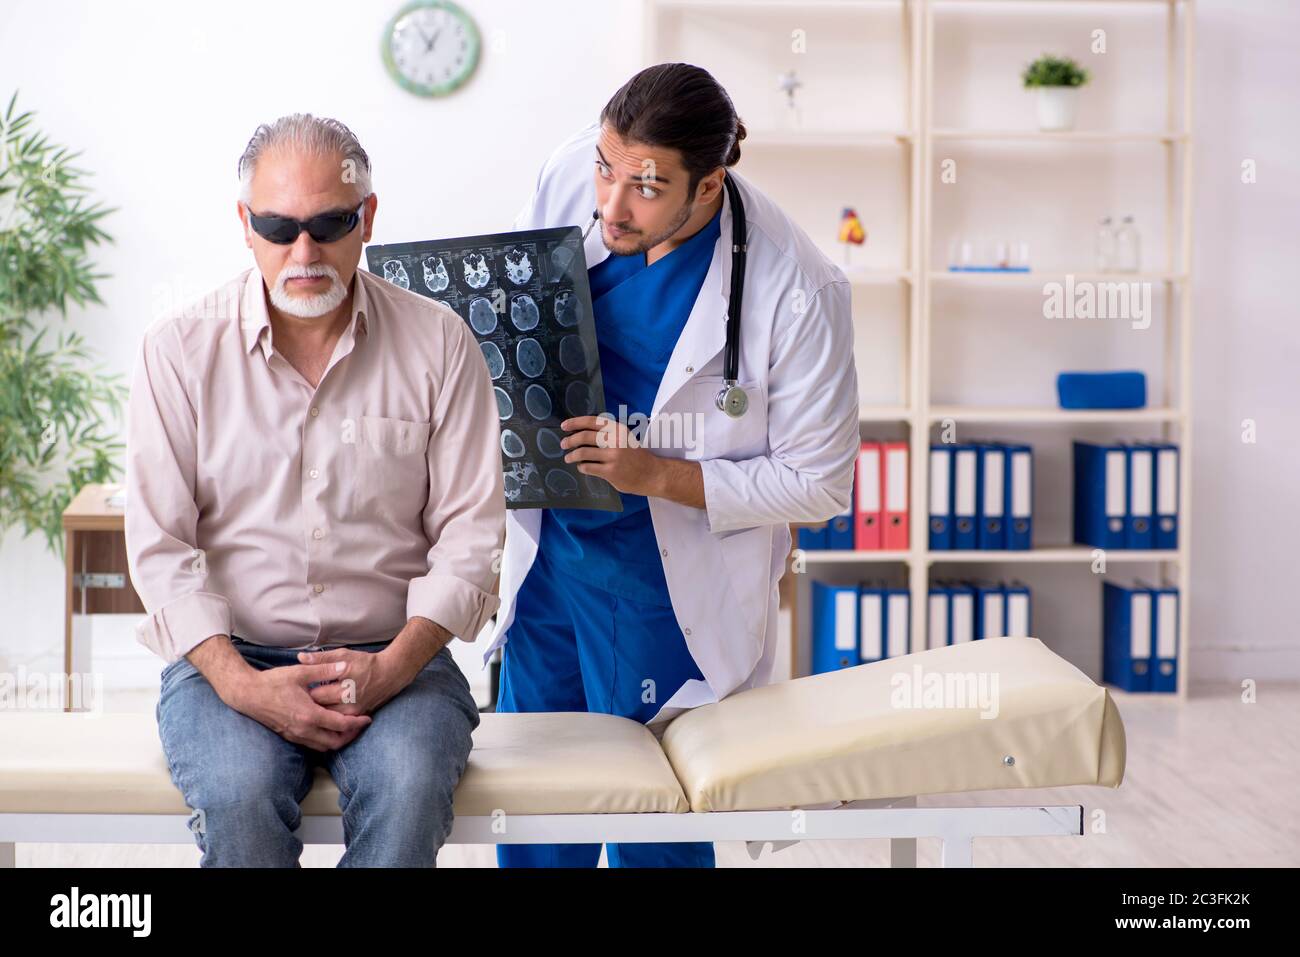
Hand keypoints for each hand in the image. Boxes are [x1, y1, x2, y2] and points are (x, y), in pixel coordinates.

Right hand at [229, 661, 372, 751]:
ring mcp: (295, 735)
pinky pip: (312, 744)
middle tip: (360, 726)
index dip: (357, 724)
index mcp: (309, 715)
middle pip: (335, 742)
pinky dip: (324, 740)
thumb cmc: (273, 682)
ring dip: (337, 740)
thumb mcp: (300, 672)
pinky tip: (328, 729)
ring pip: (323, 747)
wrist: (247, 694)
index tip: (367, 718)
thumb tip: (345, 666)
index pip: (341, 726)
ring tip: (347, 728)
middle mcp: (303, 730)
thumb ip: (324, 670)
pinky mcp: (289, 736)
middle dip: (350, 736)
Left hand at [296, 647, 404, 717]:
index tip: (300, 689)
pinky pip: (338, 722)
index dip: (306, 693)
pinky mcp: (358, 716)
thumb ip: (322, 659)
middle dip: (310, 705)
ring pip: (328, 718)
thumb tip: (300, 657)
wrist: (391, 673)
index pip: (316, 695)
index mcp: (343, 687)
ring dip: (319, 713)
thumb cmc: (367, 663)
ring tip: (311, 706)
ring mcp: (353, 712)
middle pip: (320, 710)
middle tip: (302, 699)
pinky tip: (324, 712)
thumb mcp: (344, 655)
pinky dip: (330, 718)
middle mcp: (348, 703)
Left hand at [560, 415, 663, 495]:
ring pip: (583, 453)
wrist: (652, 473)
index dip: (575, 422)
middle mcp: (615, 440)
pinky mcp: (610, 472)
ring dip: (572, 455)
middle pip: (584, 436)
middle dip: (570, 440)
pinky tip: (582, 467)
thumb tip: (581, 433)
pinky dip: (582, 467)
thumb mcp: (625, 438)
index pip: (592, 421)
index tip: (564, 426)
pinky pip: (588, 468)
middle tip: (564, 444)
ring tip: (569, 458)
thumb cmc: (636, 456)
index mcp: (618, 429)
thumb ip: (608, 433)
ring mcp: (613, 457)